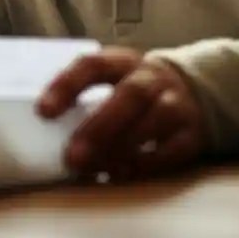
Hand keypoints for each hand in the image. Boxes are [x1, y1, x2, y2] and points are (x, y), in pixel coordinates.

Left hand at [37, 47, 206, 180]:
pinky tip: (124, 174)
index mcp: (122, 62)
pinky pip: (173, 149)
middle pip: (129, 95)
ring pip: (154, 119)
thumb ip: (84, 99)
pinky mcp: (192, 134)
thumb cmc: (134, 93)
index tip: (43, 112)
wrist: (195, 91)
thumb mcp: (112, 82)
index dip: (67, 86)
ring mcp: (176, 104)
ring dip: (122, 147)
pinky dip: (148, 163)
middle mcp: (151, 79)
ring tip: (96, 169)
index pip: (92, 65)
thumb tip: (44, 133)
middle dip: (99, 127)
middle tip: (72, 157)